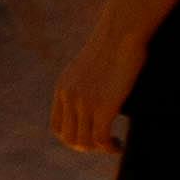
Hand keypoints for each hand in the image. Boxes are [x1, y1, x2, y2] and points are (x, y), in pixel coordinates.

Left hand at [50, 8, 150, 155]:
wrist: (122, 30)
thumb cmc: (114, 43)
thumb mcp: (90, 65)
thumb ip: (86, 82)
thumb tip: (98, 90)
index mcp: (63, 88)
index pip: (57, 127)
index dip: (72, 139)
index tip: (91, 137)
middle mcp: (69, 97)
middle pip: (68, 139)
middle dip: (86, 147)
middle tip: (105, 142)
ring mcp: (85, 103)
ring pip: (83, 143)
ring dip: (98, 149)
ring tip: (113, 144)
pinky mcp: (103, 106)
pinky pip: (100, 139)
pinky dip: (109, 147)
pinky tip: (119, 144)